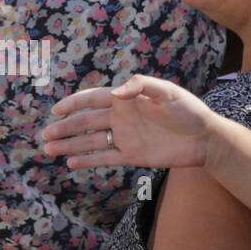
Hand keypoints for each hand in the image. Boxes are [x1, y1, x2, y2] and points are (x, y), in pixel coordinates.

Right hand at [42, 75, 218, 170]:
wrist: (205, 139)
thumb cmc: (188, 110)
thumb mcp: (168, 92)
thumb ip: (140, 87)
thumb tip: (115, 93)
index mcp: (126, 100)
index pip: (93, 100)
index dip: (74, 104)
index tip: (56, 110)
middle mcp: (121, 118)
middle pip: (86, 122)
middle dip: (65, 128)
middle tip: (45, 133)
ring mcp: (125, 138)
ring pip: (91, 142)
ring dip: (70, 145)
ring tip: (49, 149)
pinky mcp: (132, 156)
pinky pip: (105, 158)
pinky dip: (88, 161)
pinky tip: (71, 162)